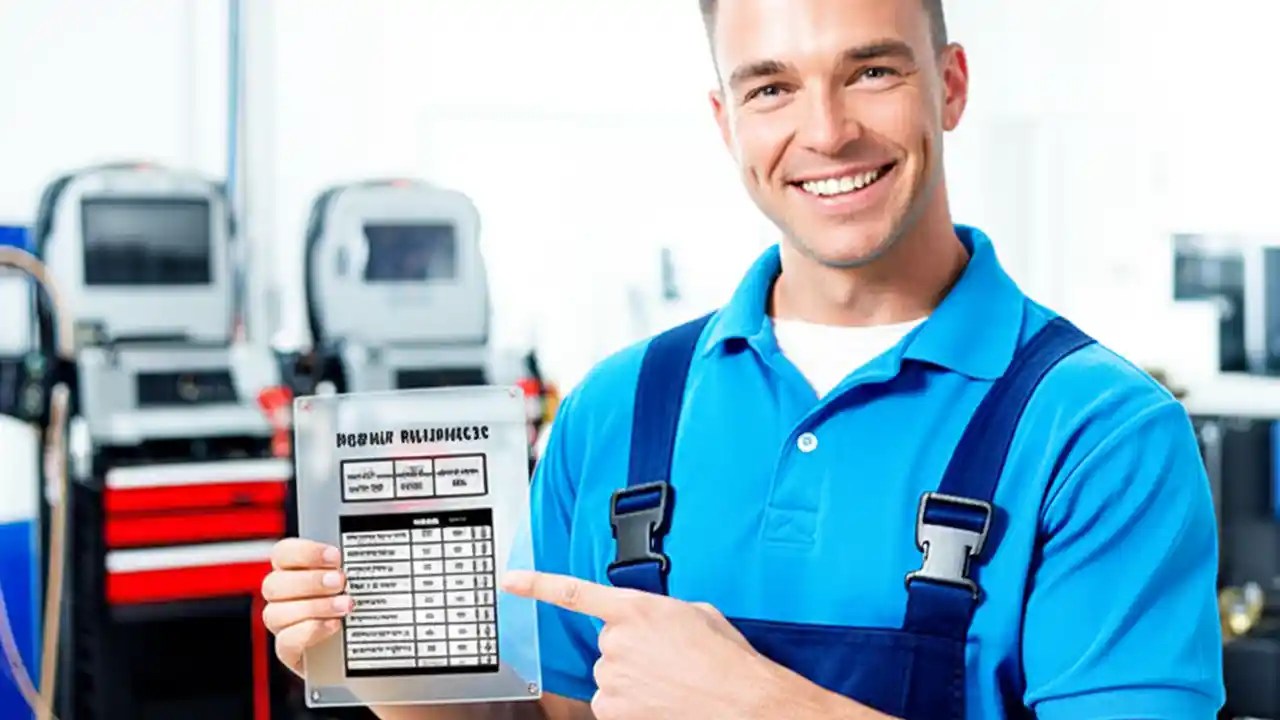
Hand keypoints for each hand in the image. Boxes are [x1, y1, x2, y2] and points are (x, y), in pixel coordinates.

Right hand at [260, 538, 352, 676]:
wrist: (363, 645)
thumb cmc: (359, 607)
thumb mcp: (358, 581)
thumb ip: (353, 565)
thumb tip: (365, 550)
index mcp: (294, 571)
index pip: (283, 554)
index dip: (305, 552)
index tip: (335, 556)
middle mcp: (283, 597)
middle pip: (274, 583)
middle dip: (311, 581)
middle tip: (340, 582)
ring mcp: (283, 625)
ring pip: (276, 613)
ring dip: (313, 606)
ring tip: (344, 606)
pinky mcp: (290, 651)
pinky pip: (286, 641)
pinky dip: (310, 631)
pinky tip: (333, 625)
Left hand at [502, 570, 778, 719]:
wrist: (742, 702)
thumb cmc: (726, 660)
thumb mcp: (698, 614)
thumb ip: (661, 611)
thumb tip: (655, 623)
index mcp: (636, 608)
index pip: (573, 592)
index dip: (536, 584)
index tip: (509, 580)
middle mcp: (617, 641)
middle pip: (608, 644)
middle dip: (631, 651)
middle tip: (667, 660)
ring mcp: (611, 677)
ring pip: (610, 676)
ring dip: (632, 680)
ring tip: (670, 682)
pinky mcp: (612, 710)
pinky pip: (611, 704)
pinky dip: (630, 706)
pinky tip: (661, 702)